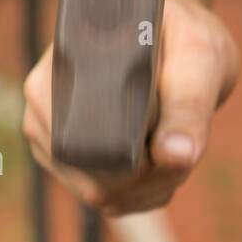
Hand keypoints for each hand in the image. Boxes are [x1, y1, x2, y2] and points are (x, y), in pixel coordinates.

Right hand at [22, 0, 237, 215]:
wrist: (175, 41)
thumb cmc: (186, 40)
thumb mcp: (198, 60)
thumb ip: (189, 108)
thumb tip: (176, 158)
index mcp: (57, 76)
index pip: (88, 154)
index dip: (138, 169)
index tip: (172, 149)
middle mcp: (42, 108)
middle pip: (95, 186)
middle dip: (152, 181)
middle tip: (182, 144)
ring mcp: (52, 139)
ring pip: (104, 199)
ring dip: (153, 187)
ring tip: (173, 144)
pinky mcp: (70, 161)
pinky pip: (111, 201)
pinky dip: (148, 193)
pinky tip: (163, 161)